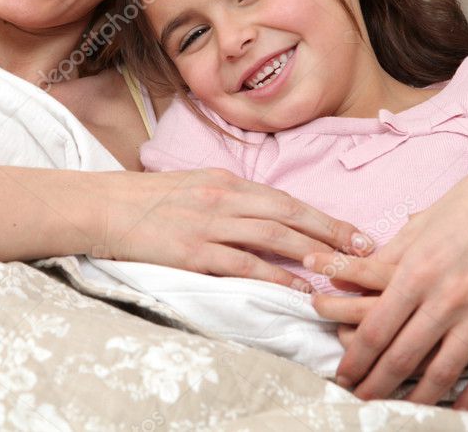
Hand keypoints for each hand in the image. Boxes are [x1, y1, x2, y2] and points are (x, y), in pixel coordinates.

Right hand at [101, 168, 375, 291]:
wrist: (101, 206)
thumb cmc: (141, 199)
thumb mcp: (189, 185)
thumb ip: (223, 197)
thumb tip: (255, 213)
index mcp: (223, 180)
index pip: (284, 198)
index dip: (322, 216)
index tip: (352, 231)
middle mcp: (222, 198)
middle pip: (290, 213)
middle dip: (332, 232)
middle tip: (367, 249)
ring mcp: (208, 224)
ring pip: (273, 235)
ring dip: (313, 252)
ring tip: (342, 269)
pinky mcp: (193, 251)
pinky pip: (243, 263)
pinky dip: (274, 274)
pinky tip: (296, 286)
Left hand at [326, 151, 467, 411]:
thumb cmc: (466, 205)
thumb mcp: (417, 228)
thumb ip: (382, 260)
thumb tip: (339, 277)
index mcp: (415, 270)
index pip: (374, 328)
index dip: (355, 359)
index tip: (341, 375)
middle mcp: (446, 295)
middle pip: (402, 355)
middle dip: (375, 384)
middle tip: (357, 399)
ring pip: (443, 370)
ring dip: (416, 397)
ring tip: (395, 410)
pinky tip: (454, 409)